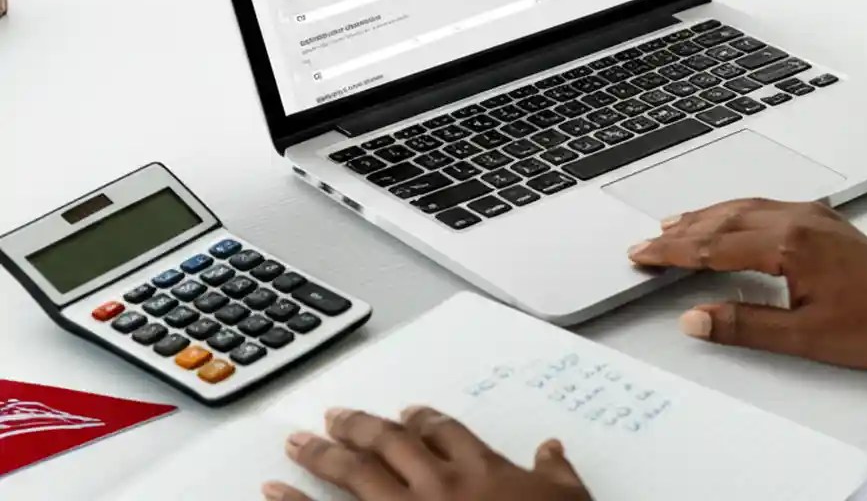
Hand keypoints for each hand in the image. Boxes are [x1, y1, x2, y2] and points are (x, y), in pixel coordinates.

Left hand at [264, 406, 591, 500]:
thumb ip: (557, 473)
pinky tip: (271, 491)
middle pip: (392, 443)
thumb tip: (553, 449)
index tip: (409, 413)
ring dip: (323, 454)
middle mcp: (437, 485)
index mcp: (481, 470)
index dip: (424, 420)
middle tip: (336, 415)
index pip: (445, 432)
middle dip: (361, 427)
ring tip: (298, 441)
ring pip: (355, 474)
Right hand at [629, 199, 866, 369]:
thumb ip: (744, 325)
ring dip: (706, 216)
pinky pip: (767, 207)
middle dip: (681, 232)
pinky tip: (729, 219)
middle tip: (646, 242)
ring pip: (745, 208)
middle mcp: (800, 220)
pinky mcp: (826, 222)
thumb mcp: (803, 337)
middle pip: (724, 220)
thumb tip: (695, 319)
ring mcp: (814, 217)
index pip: (713, 246)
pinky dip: (735, 212)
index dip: (673, 252)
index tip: (642, 254)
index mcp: (789, 244)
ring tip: (674, 225)